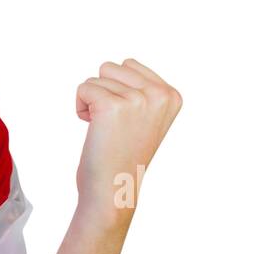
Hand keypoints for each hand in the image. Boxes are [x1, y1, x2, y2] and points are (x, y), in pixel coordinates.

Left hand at [75, 58, 181, 217]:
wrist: (114, 190)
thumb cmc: (124, 153)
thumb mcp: (148, 117)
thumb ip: (145, 89)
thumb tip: (124, 63)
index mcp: (172, 95)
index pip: (129, 64)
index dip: (119, 91)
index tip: (127, 120)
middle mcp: (159, 95)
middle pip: (111, 67)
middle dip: (104, 92)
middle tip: (114, 125)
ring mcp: (137, 100)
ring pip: (96, 78)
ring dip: (93, 102)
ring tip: (106, 129)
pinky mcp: (111, 106)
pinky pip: (83, 88)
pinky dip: (80, 108)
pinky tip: (94, 129)